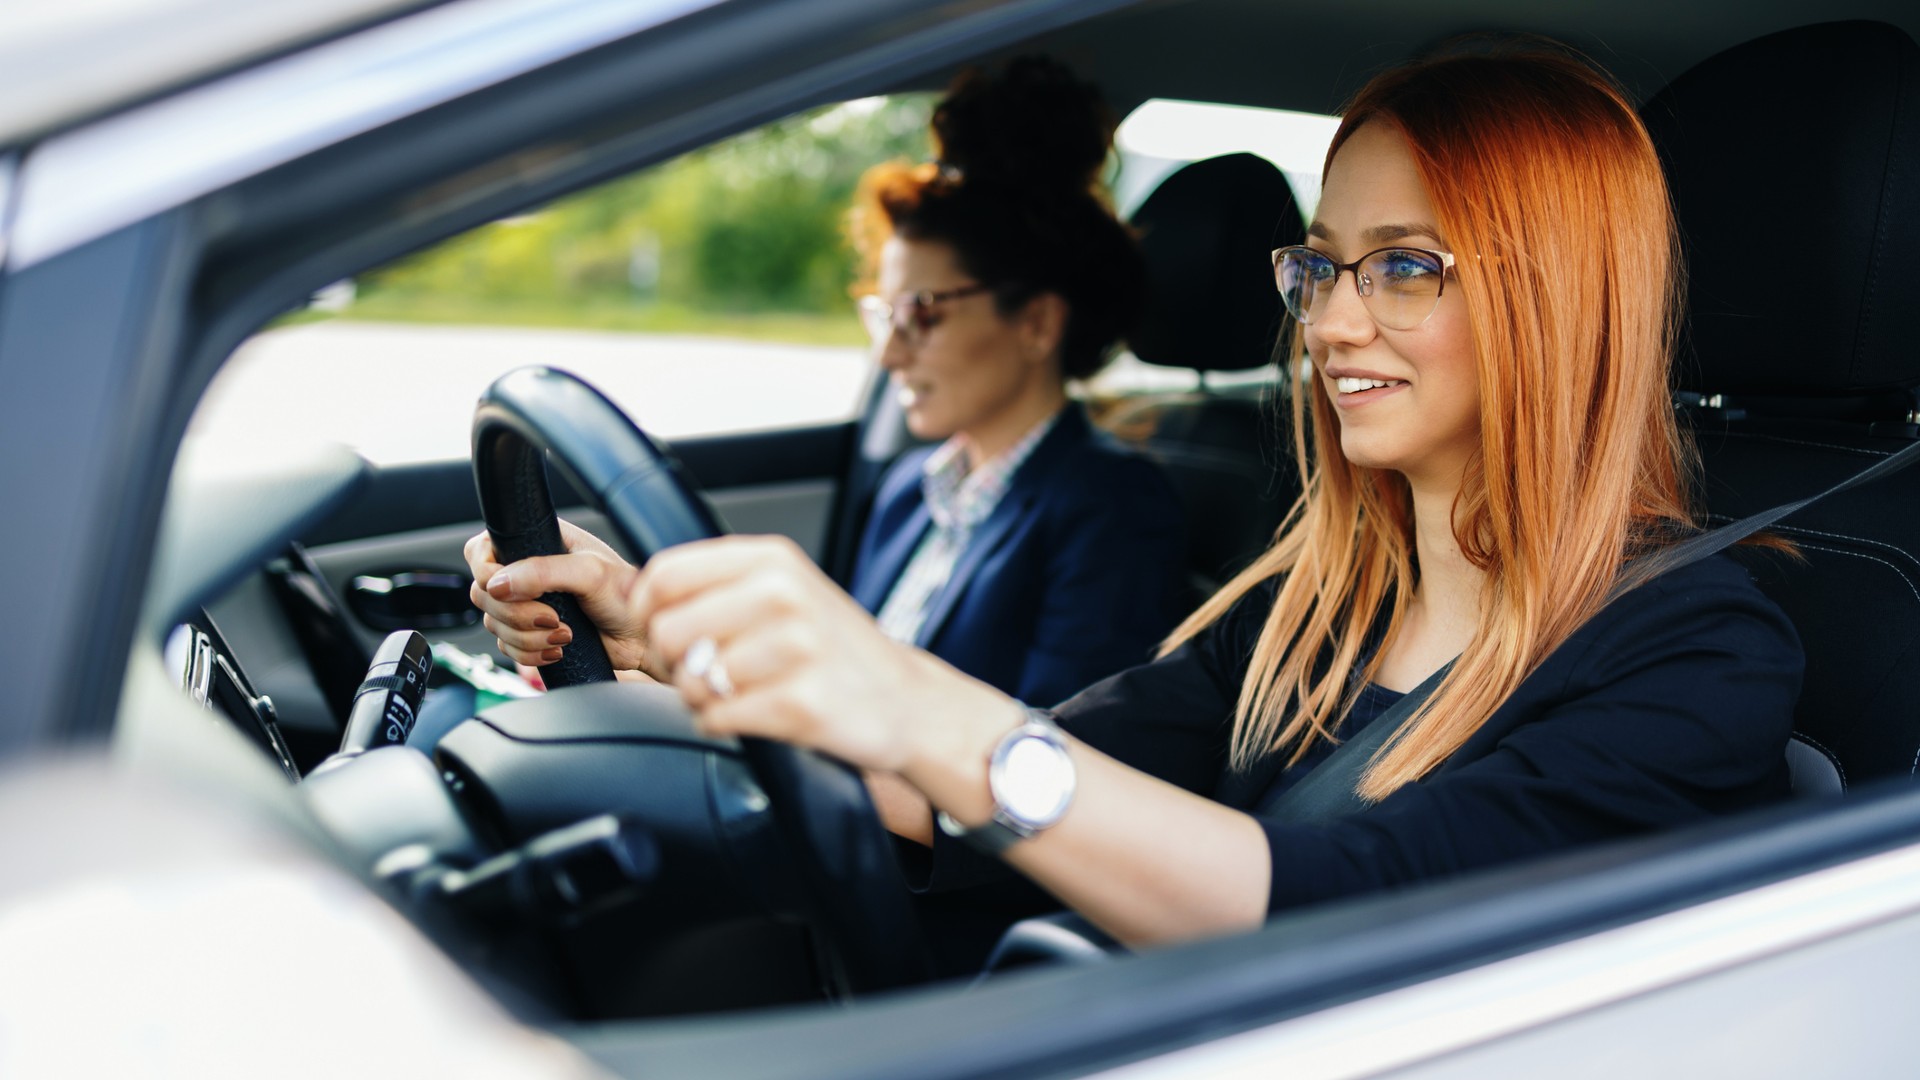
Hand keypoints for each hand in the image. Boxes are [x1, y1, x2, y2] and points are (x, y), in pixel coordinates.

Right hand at [465, 521, 658, 675]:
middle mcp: (527, 571)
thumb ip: (544, 572)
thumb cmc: (627, 597)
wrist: (640, 639)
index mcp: (537, 542)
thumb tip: (499, 583)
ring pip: (493, 625)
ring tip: (563, 633)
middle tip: (552, 616)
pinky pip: (506, 648)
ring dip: (527, 637)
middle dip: (517, 614)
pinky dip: (529, 654)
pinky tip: (557, 648)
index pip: (482, 551)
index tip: (508, 590)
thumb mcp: (590, 573)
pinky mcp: (529, 633)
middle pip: (483, 594)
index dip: (487, 573)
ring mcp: (526, 604)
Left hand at [630, 535, 1015, 777]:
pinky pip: (718, 718)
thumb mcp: (784, 590)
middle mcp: (783, 595)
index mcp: (772, 559)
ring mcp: (795, 649)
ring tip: (739, 695)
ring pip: (690, 681)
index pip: (666, 574)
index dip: (646, 611)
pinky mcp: (800, 704)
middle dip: (672, 663)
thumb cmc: (835, 648)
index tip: (658, 632)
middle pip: (667, 630)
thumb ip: (714, 585)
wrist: (909, 701)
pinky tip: (755, 715)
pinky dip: (723, 724)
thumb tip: (629, 592)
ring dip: (701, 699)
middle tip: (702, 673)